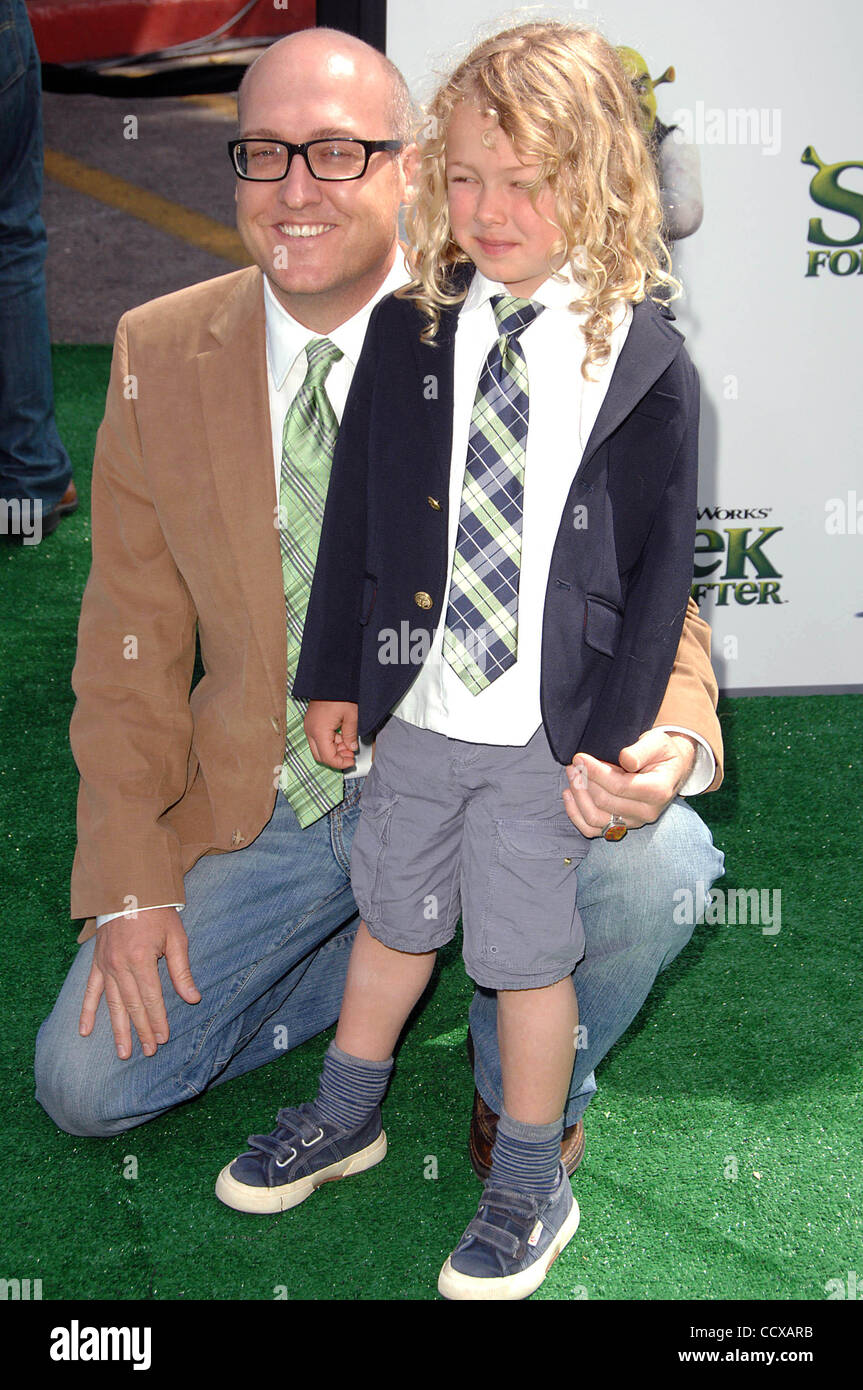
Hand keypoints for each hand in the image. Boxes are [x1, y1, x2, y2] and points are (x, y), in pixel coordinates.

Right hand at [78, 906, 200, 1058]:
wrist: (129, 888)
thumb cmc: (158, 913)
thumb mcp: (176, 938)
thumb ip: (182, 970)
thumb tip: (193, 998)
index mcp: (141, 960)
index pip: (151, 998)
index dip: (158, 1020)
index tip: (163, 1038)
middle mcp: (119, 966)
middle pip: (132, 1006)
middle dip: (141, 1030)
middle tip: (148, 1051)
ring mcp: (105, 965)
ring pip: (112, 1004)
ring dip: (118, 1029)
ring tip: (123, 1052)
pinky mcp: (97, 963)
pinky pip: (90, 991)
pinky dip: (86, 1012)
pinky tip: (84, 1031)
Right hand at [304, 700, 358, 769]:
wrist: (331, 678)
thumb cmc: (340, 693)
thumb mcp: (351, 716)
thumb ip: (351, 735)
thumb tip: (351, 748)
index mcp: (319, 731)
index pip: (327, 757)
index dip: (340, 763)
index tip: (351, 761)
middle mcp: (310, 731)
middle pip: (320, 756)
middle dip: (336, 758)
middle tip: (350, 755)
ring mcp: (309, 726)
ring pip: (319, 748)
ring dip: (333, 750)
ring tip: (348, 744)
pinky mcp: (312, 722)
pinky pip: (318, 738)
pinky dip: (329, 742)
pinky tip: (341, 737)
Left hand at [562, 729, 696, 837]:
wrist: (671, 769)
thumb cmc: (662, 753)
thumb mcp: (658, 742)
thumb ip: (641, 750)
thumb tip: (625, 759)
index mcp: (658, 791)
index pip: (619, 786)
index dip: (595, 772)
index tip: (579, 757)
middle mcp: (647, 812)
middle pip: (604, 802)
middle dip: (584, 781)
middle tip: (574, 764)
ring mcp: (633, 822)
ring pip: (595, 819)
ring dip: (578, 797)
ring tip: (572, 775)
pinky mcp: (621, 826)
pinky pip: (592, 829)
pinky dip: (576, 814)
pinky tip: (569, 795)